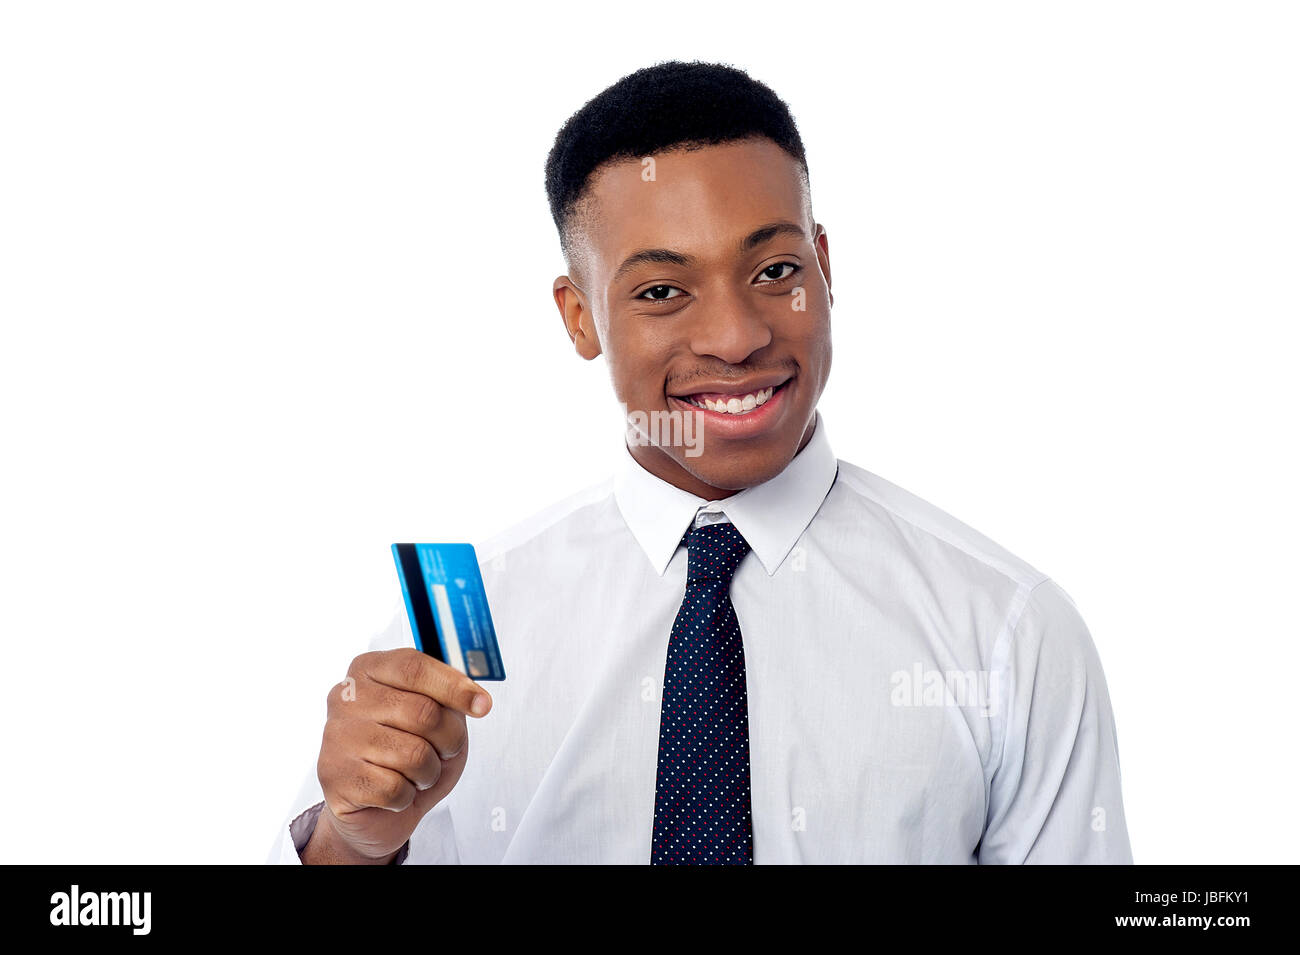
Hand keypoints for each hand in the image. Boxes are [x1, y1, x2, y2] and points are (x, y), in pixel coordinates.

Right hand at [305, 648, 491, 862]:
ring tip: (416, 773)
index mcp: (369, 669)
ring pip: (413, 754)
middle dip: (449, 739)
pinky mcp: (334, 777)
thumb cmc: (409, 752)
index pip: (414, 668)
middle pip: (422, 712)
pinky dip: (406, 796)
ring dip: (429, 772)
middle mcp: (345, 697)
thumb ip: (449, 699)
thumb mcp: (437, 717)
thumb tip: (477, 699)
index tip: (483, 706)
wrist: (376, 808)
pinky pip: (394, 788)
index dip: (454, 687)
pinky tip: (394, 791)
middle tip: (446, 751)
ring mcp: (336, 737)